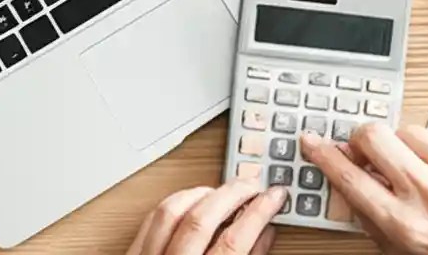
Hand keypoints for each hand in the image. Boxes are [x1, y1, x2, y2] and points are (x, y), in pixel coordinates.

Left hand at [126, 180, 287, 254]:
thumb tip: (265, 233)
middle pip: (202, 219)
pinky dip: (176, 202)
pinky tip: (192, 199)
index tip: (274, 197)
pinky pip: (153, 218)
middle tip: (252, 185)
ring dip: (203, 193)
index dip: (258, 213)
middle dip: (232, 194)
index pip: (234, 243)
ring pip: (173, 212)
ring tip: (224, 190)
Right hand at [301, 124, 427, 254]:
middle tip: (363, 149)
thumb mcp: (401, 250)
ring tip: (410, 165)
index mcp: (404, 223)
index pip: (350, 177)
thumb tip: (348, 182)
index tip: (313, 142)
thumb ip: (371, 216)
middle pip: (373, 137)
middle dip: (361, 138)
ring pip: (405, 129)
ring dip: (399, 144)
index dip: (324, 155)